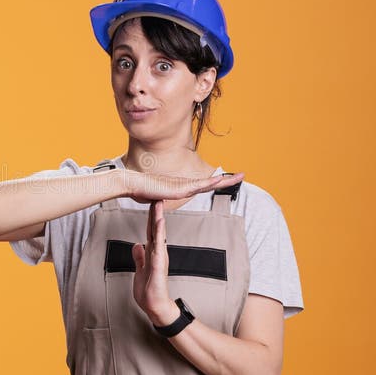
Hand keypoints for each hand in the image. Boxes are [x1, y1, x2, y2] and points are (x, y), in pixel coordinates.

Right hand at [125, 169, 243, 204]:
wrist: (133, 184)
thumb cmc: (142, 190)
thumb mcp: (158, 197)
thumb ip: (163, 198)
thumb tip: (160, 200)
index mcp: (183, 187)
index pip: (205, 184)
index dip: (217, 181)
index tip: (228, 178)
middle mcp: (186, 184)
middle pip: (211, 181)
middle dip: (228, 179)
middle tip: (242, 175)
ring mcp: (183, 185)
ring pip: (209, 182)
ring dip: (224, 180)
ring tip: (239, 176)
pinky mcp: (179, 188)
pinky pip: (198, 185)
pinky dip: (210, 182)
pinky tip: (219, 179)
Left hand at [132, 200, 178, 325]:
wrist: (155, 306)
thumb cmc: (149, 290)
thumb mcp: (140, 270)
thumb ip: (140, 257)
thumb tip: (137, 245)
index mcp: (153, 253)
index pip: (150, 231)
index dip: (150, 217)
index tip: (151, 203)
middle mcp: (158, 253)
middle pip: (156, 230)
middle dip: (155, 213)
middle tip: (157, 196)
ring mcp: (159, 259)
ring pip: (159, 236)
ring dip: (158, 221)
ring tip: (158, 207)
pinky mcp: (158, 267)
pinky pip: (159, 249)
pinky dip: (159, 237)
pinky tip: (159, 228)